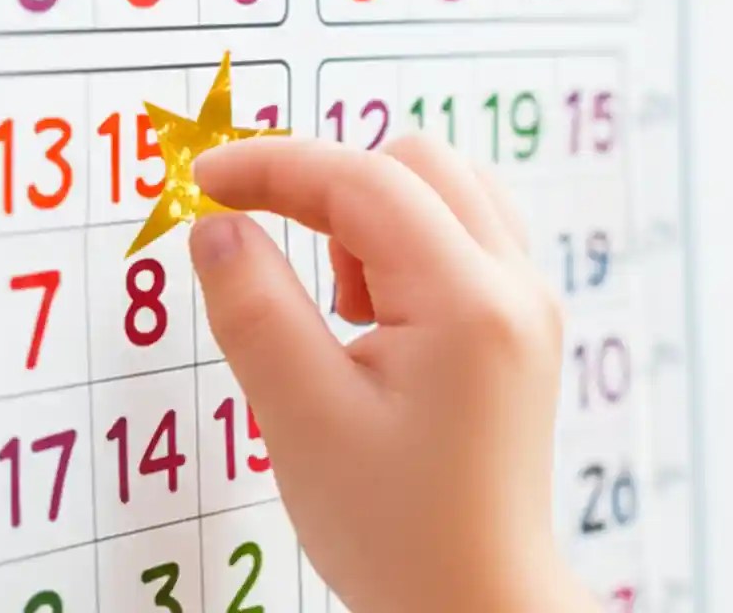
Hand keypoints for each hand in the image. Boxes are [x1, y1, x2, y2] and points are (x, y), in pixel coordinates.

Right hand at [188, 135, 597, 611]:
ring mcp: (526, 304)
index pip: (366, 181)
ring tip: (346, 316)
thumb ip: (252, 307)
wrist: (474, 602)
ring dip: (373, 222)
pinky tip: (377, 325)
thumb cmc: (397, 532)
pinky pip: (460, 237)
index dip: (275, 165)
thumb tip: (217, 225)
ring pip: (444, 193)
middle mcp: (516, 287)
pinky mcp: (517, 325)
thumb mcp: (302, 419)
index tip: (206, 181)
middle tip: (292, 274)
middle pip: (417, 165)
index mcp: (469, 303)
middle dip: (333, 193)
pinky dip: (403, 249)